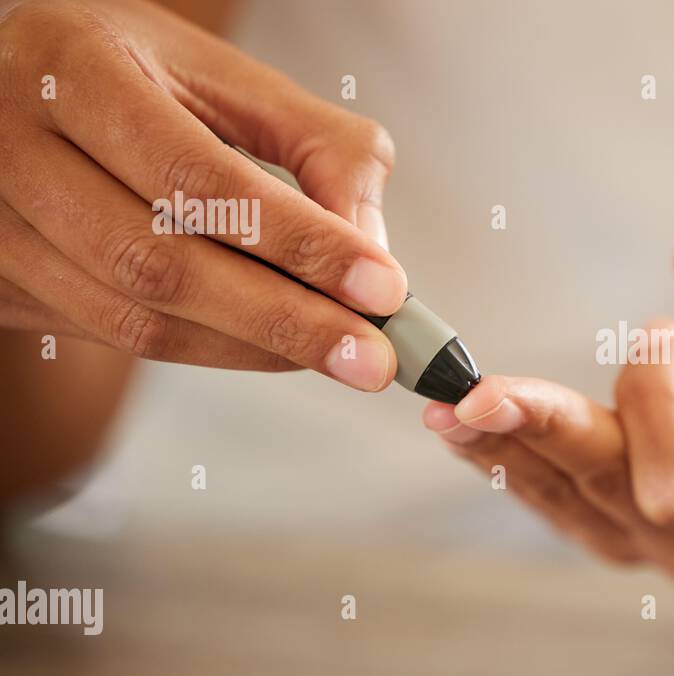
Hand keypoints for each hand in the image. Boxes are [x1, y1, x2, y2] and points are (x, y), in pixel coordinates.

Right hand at [0, 0, 405, 389]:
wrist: (16, 88)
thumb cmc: (132, 74)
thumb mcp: (226, 77)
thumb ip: (318, 145)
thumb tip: (370, 247)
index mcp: (72, 69)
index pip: (198, 178)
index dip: (298, 241)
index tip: (381, 287)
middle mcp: (12, 145)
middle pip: (160, 265)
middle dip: (286, 320)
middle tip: (372, 356)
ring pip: (135, 319)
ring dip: (253, 348)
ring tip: (337, 355)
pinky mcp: (1, 283)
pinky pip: (119, 337)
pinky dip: (212, 350)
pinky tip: (273, 345)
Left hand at [424, 240, 673, 581]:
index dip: (658, 408)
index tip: (662, 328)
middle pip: (606, 490)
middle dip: (544, 433)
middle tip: (471, 394)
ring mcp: (652, 544)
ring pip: (564, 498)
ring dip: (503, 446)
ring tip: (440, 401)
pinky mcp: (615, 528)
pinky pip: (551, 496)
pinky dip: (506, 453)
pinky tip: (460, 418)